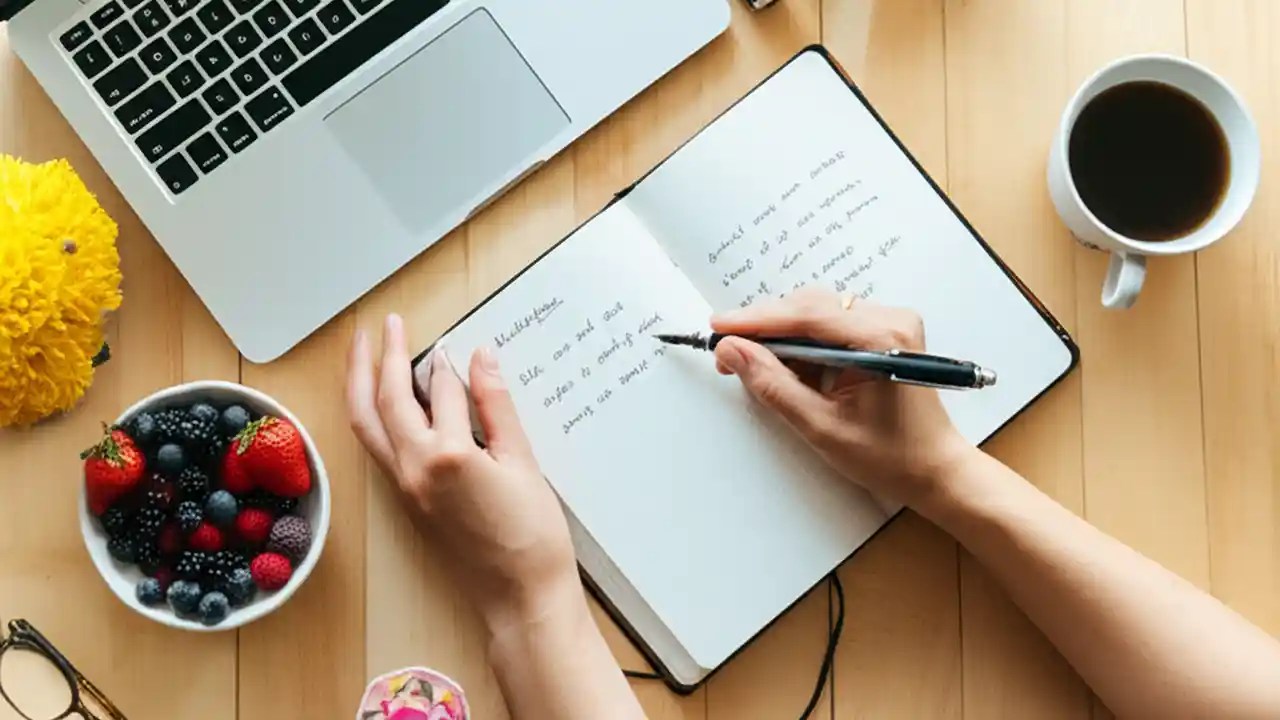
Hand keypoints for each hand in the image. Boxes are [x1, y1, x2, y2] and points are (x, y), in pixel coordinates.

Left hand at [346, 315, 578, 633]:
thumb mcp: (523, 462)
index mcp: (447, 456)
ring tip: (364, 353)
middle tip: (386, 325)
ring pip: (367, 426)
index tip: (454, 341)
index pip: (443, 391)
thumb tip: (481, 359)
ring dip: (361, 384)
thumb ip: (497, 405)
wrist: (521, 598)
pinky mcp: (407, 504)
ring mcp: (405, 489)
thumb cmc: (532, 538)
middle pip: (383, 400)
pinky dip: (373, 416)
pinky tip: (384, 403)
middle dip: (381, 357)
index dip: (449, 362)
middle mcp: (415, 470)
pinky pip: (378, 449)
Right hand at [711, 288, 974, 508]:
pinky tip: (786, 363)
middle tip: (727, 352)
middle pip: (811, 306)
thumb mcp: (821, 427)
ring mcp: (891, 321)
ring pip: (818, 312)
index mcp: (881, 338)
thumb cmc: (889, 456)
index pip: (807, 315)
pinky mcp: (886, 331)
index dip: (756, 320)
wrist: (934, 468)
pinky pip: (833, 322)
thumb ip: (773, 385)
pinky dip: (804, 340)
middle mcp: (890, 318)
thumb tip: (732, 351)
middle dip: (766, 327)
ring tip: (751, 360)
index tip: (718, 326)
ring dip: (783, 333)